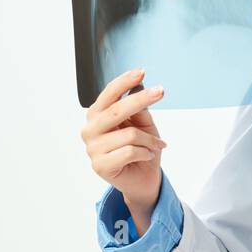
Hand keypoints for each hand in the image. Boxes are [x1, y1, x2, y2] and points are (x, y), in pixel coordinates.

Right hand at [81, 68, 167, 233]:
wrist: (144, 179)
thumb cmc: (142, 149)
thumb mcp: (144, 124)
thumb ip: (139, 109)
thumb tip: (138, 87)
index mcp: (97, 116)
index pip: (108, 94)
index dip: (123, 82)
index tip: (141, 72)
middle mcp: (90, 130)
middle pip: (116, 110)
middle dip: (141, 99)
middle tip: (160, 91)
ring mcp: (92, 148)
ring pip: (129, 134)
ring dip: (149, 140)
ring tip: (155, 146)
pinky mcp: (100, 165)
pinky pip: (130, 151)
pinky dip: (146, 152)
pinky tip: (146, 156)